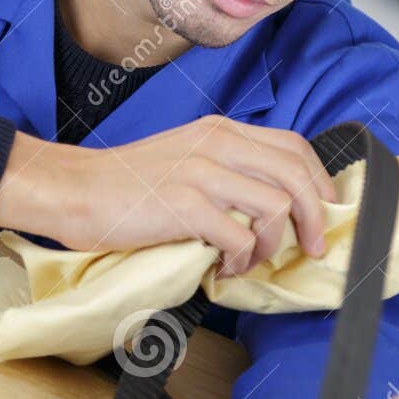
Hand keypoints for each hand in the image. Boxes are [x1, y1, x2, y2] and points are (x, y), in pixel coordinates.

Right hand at [0, 115, 337, 276]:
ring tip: (250, 260)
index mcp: (220, 131)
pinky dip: (242, 260)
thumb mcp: (185, 158)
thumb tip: (269, 202)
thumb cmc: (127, 185)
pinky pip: (241, 237)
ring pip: (276, 206)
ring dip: (273, 244)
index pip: (293, 146)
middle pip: (296, 175)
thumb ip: (226, 169)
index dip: (319, 181)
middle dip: (314, 217)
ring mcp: (202, 173)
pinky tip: (224, 267)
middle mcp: (217, 144)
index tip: (323, 212)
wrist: (75, 189)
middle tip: (312, 248)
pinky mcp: (185, 205)